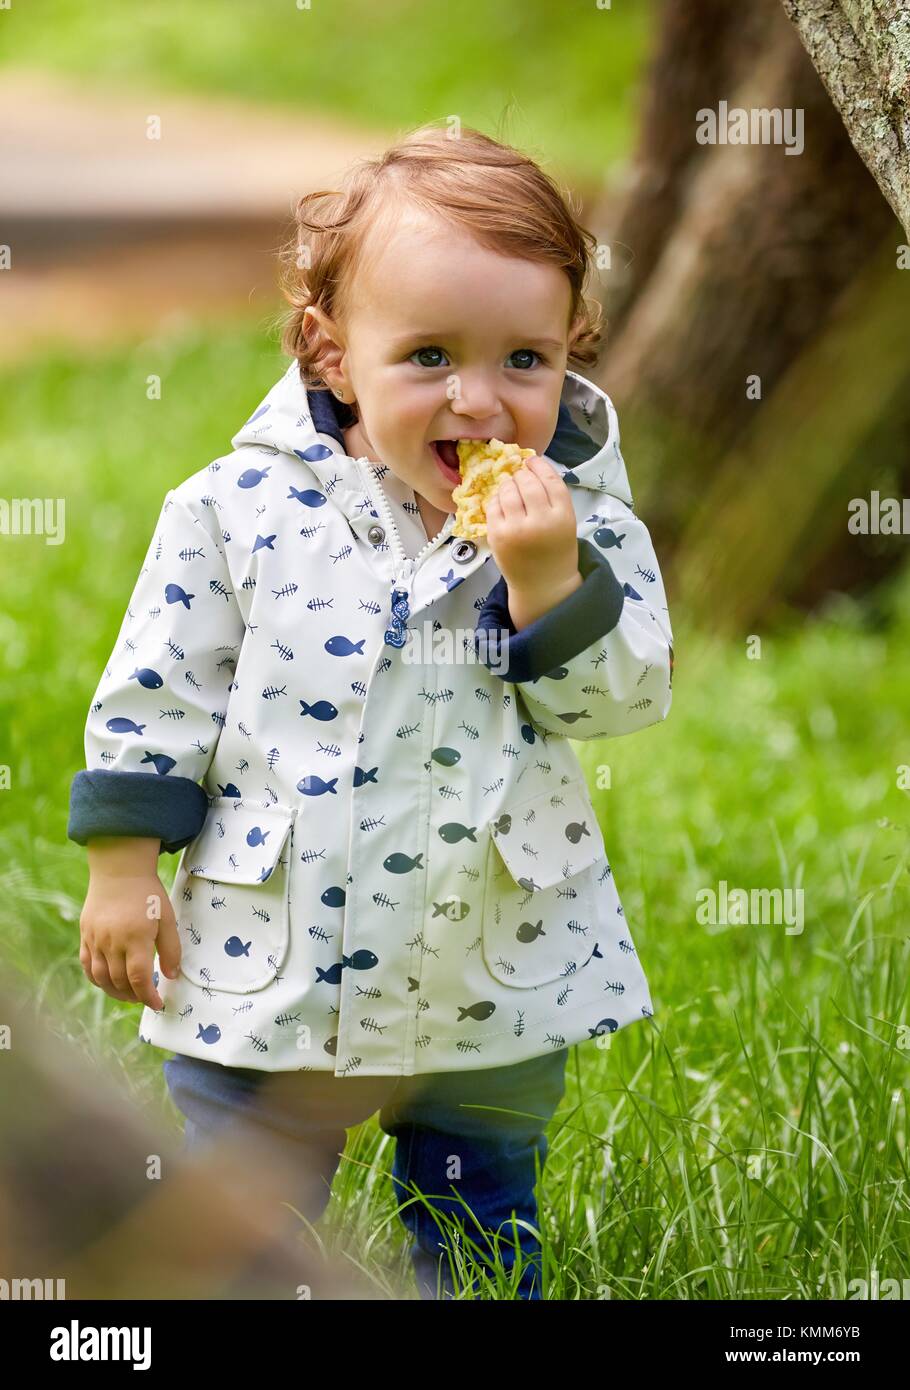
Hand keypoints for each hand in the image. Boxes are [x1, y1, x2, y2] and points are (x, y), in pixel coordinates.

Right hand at [79, 871, 180, 1009]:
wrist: (119, 870)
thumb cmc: (147, 893)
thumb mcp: (167, 919)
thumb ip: (171, 950)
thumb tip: (171, 976)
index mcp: (136, 938)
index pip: (139, 979)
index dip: (148, 996)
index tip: (157, 1003)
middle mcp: (112, 942)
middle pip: (120, 981)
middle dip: (134, 996)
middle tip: (145, 997)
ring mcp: (95, 939)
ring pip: (101, 978)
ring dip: (115, 992)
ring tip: (129, 995)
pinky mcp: (85, 935)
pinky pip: (87, 965)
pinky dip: (97, 979)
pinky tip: (108, 983)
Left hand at [485, 454, 581, 625]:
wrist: (543, 584)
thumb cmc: (555, 550)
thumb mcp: (565, 522)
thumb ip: (552, 497)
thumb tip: (528, 466)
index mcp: (563, 516)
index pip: (550, 479)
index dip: (539, 465)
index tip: (532, 461)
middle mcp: (541, 521)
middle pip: (528, 482)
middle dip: (522, 474)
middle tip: (521, 477)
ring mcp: (517, 529)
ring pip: (508, 490)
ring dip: (508, 484)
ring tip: (511, 489)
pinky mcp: (498, 535)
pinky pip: (493, 505)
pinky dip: (496, 499)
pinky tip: (503, 504)